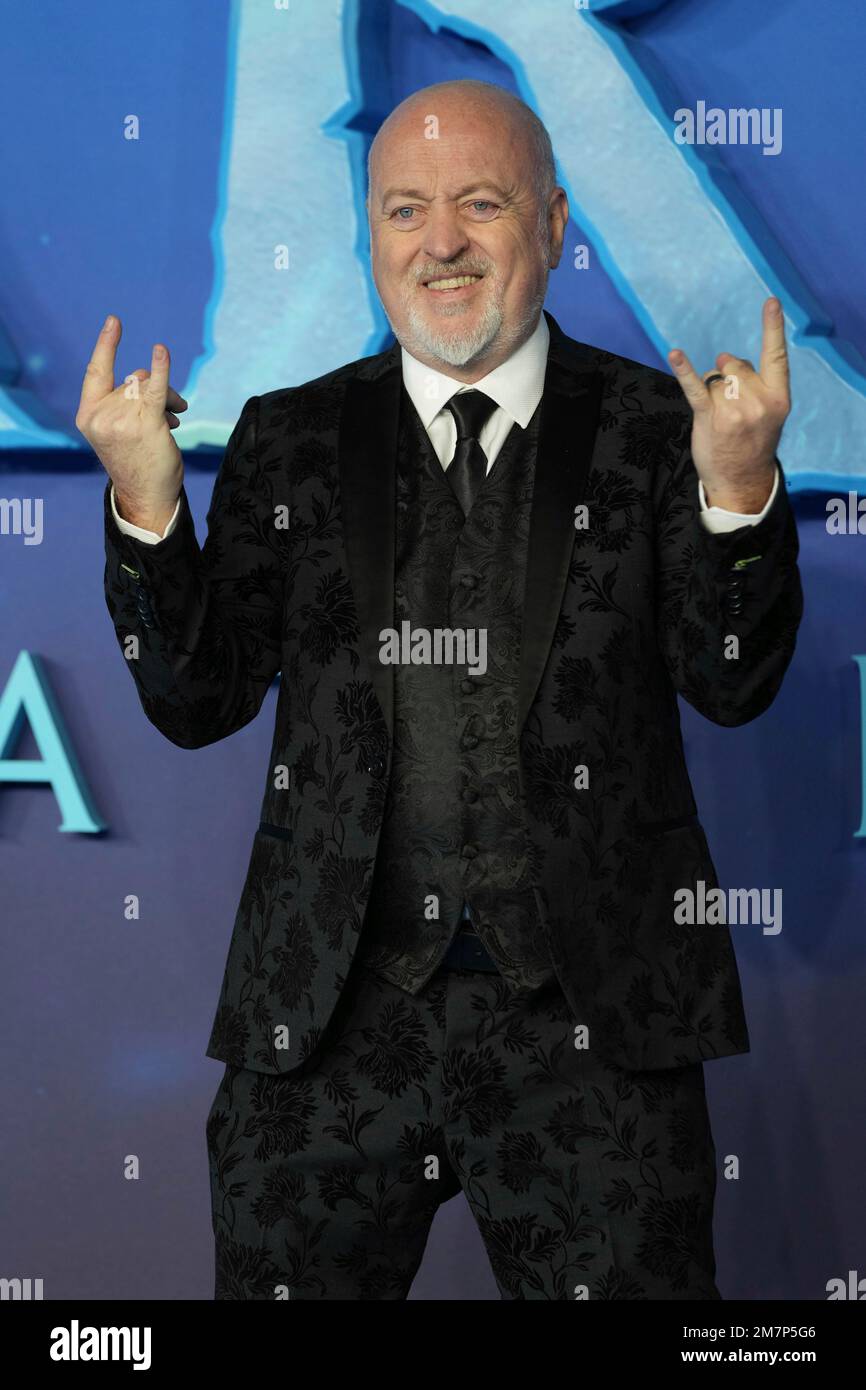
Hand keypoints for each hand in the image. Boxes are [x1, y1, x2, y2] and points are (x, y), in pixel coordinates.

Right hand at [76, 315, 186, 531]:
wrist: (146, 496)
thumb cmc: (137, 462)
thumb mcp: (119, 430)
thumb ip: (125, 401)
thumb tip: (147, 375)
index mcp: (88, 416)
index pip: (96, 372)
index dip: (105, 345)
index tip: (114, 321)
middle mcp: (101, 415)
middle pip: (133, 379)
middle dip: (156, 389)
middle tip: (174, 412)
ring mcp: (122, 419)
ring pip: (149, 385)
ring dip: (170, 397)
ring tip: (176, 416)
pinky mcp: (145, 422)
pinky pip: (155, 387)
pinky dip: (161, 368)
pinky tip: (161, 352)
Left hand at [668, 297, 789, 512]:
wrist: (742, 481)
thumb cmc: (753, 442)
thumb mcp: (768, 413)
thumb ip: (754, 382)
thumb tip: (723, 357)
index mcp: (778, 397)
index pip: (776, 356)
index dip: (773, 327)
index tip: (770, 302)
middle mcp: (758, 401)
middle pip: (734, 365)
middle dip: (727, 375)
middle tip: (729, 406)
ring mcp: (733, 410)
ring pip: (714, 377)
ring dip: (711, 389)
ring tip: (718, 416)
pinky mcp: (709, 418)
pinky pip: (695, 388)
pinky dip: (683, 370)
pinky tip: (674, 354)